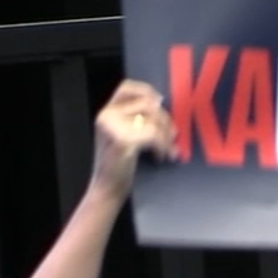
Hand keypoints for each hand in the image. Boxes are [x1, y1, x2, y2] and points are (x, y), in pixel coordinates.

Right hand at [91, 79, 177, 197]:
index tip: (160, 101)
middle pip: (147, 104)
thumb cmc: (117, 167)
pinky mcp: (123, 140)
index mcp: (106, 113)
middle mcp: (107, 116)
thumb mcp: (120, 136)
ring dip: (166, 135)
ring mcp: (113, 127)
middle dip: (164, 119)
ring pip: (152, 119)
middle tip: (172, 135)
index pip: (127, 88)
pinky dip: (162, 146)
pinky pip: (153, 135)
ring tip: (168, 149)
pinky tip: (161, 156)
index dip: (146, 90)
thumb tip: (159, 104)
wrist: (106, 190)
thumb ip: (133, 119)